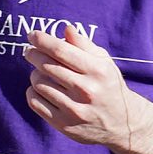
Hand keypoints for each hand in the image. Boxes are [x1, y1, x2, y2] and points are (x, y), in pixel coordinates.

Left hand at [25, 26, 152, 153]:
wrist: (122, 123)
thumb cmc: (108, 86)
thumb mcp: (104, 63)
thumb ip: (84, 45)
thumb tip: (66, 29)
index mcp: (97, 71)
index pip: (61, 51)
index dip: (42, 40)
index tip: (32, 35)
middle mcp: (86, 90)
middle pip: (47, 66)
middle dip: (33, 55)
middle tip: (30, 51)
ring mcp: (74, 109)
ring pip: (39, 84)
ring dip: (35, 74)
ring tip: (40, 72)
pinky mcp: (64, 124)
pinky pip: (35, 102)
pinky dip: (32, 92)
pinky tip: (39, 89)